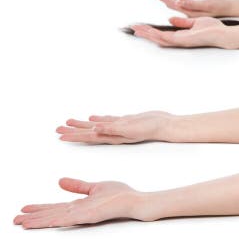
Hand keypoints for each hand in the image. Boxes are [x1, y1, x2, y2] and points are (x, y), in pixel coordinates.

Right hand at [14, 178, 144, 228]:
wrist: (133, 200)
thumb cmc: (119, 194)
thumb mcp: (94, 187)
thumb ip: (77, 186)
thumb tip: (60, 181)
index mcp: (79, 204)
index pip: (55, 207)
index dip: (39, 208)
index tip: (24, 209)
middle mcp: (79, 211)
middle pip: (51, 214)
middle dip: (34, 217)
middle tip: (16, 219)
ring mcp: (84, 214)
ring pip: (57, 218)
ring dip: (40, 221)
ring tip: (24, 223)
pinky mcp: (91, 215)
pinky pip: (71, 218)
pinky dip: (57, 220)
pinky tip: (47, 222)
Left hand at [56, 111, 174, 143]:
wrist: (165, 125)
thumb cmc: (150, 128)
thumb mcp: (130, 128)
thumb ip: (112, 128)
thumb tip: (95, 129)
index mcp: (112, 135)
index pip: (89, 136)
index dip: (74, 136)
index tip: (60, 136)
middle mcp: (113, 132)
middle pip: (88, 132)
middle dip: (73, 131)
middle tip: (57, 130)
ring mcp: (118, 127)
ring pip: (96, 125)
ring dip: (83, 124)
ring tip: (69, 122)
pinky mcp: (125, 121)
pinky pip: (107, 120)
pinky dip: (99, 119)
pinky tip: (93, 117)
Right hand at [130, 16, 231, 47]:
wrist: (223, 33)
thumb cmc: (213, 28)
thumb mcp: (195, 22)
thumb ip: (183, 22)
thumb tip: (171, 20)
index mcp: (182, 34)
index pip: (163, 33)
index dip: (151, 31)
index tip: (141, 27)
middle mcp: (180, 39)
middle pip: (158, 37)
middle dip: (145, 33)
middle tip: (133, 29)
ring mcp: (182, 41)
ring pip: (160, 38)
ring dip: (148, 34)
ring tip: (137, 30)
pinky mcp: (185, 40)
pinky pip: (169, 38)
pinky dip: (158, 35)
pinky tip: (150, 32)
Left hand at [152, 0, 233, 16]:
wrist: (233, 7)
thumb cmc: (222, 5)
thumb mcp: (207, 4)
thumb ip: (192, 4)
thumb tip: (177, 4)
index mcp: (189, 12)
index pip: (171, 4)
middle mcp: (188, 11)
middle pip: (171, 2)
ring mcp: (192, 9)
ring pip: (175, 0)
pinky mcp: (196, 5)